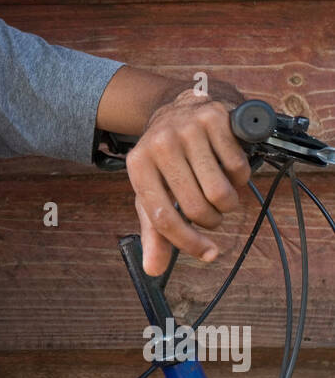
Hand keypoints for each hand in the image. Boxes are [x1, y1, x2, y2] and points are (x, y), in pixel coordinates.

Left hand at [125, 89, 252, 276]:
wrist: (178, 107)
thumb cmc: (166, 160)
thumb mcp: (153, 191)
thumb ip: (154, 232)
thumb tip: (153, 270)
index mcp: (138, 166)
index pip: (163, 218)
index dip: (188, 243)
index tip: (209, 254)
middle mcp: (160, 145)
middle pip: (196, 208)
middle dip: (211, 221)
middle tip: (212, 213)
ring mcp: (187, 129)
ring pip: (220, 192)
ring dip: (228, 202)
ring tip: (221, 193)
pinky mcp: (214, 119)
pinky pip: (238, 168)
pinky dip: (240, 177)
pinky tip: (229, 168)